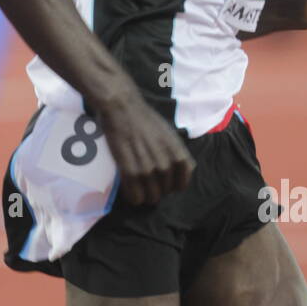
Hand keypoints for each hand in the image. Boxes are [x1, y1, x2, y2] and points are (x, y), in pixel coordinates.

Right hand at [96, 87, 194, 204]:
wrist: (123, 108)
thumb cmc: (146, 119)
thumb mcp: (171, 135)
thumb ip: (177, 154)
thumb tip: (183, 170)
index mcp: (178, 155)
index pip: (182, 185)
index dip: (172, 186)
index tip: (163, 182)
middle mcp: (166, 165)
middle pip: (164, 193)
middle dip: (156, 189)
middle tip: (146, 181)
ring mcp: (148, 169)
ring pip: (150, 198)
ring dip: (144, 196)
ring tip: (137, 186)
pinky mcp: (130, 171)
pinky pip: (135, 196)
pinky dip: (132, 197)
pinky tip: (129, 189)